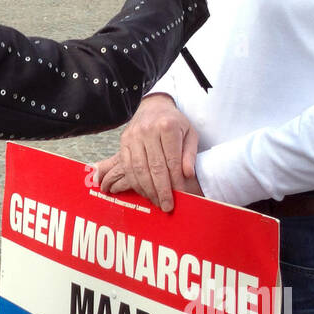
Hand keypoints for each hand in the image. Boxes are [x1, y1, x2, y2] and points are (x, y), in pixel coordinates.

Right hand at [92, 93, 198, 212]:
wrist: (154, 107)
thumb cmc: (175, 123)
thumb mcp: (189, 133)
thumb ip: (189, 154)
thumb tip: (187, 175)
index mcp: (167, 126)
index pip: (172, 160)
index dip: (176, 181)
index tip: (180, 196)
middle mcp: (148, 130)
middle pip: (155, 167)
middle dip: (161, 190)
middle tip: (167, 206)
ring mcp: (133, 136)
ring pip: (139, 169)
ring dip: (147, 189)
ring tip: (156, 202)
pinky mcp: (123, 142)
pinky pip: (127, 167)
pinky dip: (135, 182)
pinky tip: (144, 192)